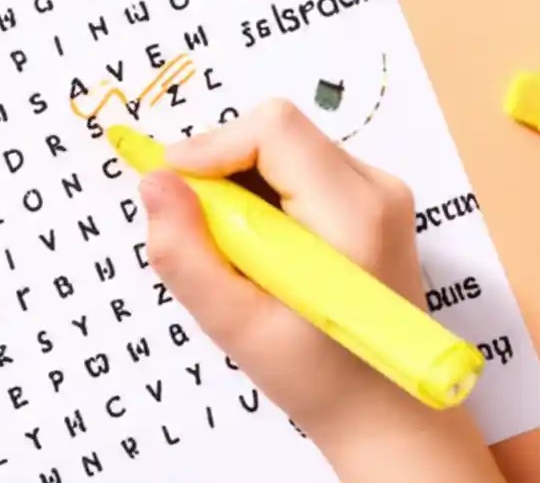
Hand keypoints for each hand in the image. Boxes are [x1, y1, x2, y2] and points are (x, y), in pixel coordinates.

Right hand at [141, 100, 504, 481]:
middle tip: (203, 233)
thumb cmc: (316, 377)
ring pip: (282, 147)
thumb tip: (154, 181)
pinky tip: (261, 250)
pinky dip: (262, 196)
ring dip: (240, 186)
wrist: (385, 410)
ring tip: (236, 252)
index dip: (211, 147)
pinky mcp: (371, 200)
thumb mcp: (235, 325)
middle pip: (276, 132)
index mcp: (353, 215)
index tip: (174, 190)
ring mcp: (379, 191)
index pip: (273, 128)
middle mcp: (376, 188)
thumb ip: (185, 253)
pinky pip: (298, 167)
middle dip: (222, 170)